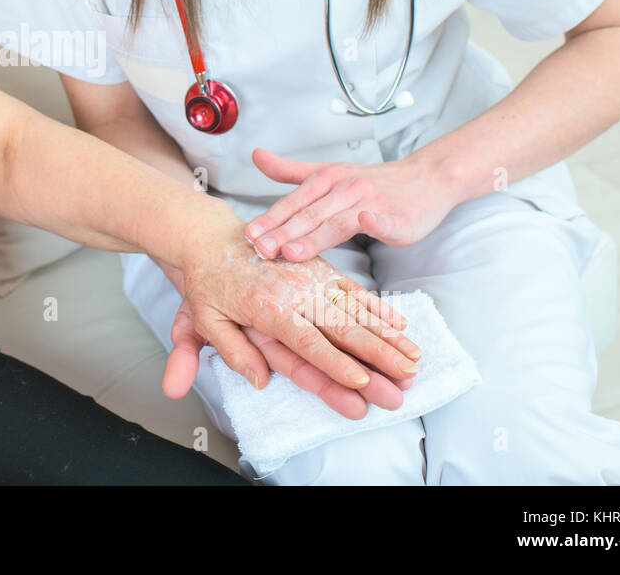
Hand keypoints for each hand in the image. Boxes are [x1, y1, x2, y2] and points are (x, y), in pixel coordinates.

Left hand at [162, 207, 421, 396]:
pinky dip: (378, 308)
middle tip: (407, 376)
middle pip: (342, 327)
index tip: (360, 381)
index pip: (305, 341)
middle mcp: (295, 291)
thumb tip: (259, 382)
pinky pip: (353, 289)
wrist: (212, 236)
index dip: (334, 362)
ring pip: (356, 309)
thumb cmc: (208, 282)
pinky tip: (400, 324)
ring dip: (387, 335)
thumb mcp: (205, 318)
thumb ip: (232, 350)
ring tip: (415, 356)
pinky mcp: (320, 268)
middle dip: (378, 354)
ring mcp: (311, 278)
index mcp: (267, 307)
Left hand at [244, 148, 459, 261]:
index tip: (248, 235)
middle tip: (260, 250)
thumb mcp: (328, 172)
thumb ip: (291, 171)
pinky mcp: (398, 216)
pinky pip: (385, 219)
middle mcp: (345, 188)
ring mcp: (372, 201)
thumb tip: (256, 155)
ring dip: (314, 236)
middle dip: (282, 233)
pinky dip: (376, 220)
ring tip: (291, 252)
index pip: (293, 202)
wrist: (426, 177)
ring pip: (338, 221)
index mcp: (326, 180)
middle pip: (310, 214)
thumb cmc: (373, 181)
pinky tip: (366, 220)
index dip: (270, 219)